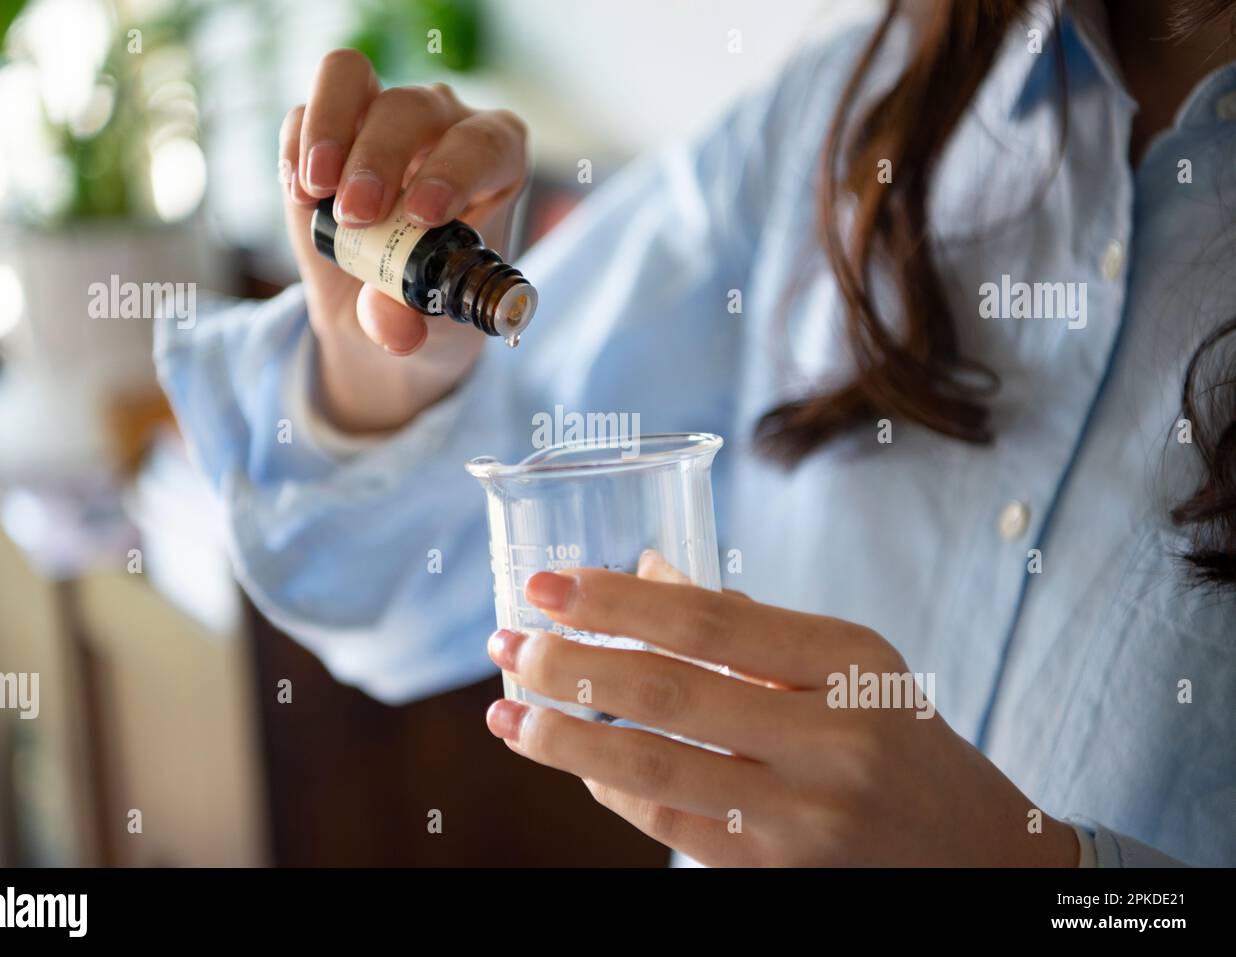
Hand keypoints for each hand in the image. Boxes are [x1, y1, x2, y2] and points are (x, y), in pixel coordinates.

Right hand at [278, 49, 528, 431]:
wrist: (382, 315)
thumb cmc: (431, 307)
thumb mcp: (433, 328)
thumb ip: (414, 319)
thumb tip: (388, 324)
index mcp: (495, 165)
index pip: (485, 143)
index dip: (455, 169)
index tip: (422, 215)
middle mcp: (444, 126)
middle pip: (412, 107)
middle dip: (379, 158)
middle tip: (354, 216)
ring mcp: (382, 117)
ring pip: (351, 79)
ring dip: (328, 131)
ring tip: (315, 192)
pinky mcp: (327, 129)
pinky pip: (304, 112)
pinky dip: (295, 147)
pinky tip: (300, 196)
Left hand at [484, 552, 1078, 866]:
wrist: (973, 853)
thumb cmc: (896, 735)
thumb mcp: (845, 663)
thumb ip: (747, 623)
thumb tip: (645, 572)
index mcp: (847, 664)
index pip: (710, 621)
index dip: (618, 600)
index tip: (548, 583)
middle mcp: (828, 741)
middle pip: (671, 694)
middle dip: (572, 666)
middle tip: (507, 644)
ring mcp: (801, 818)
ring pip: (656, 771)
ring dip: (567, 739)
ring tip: (507, 714)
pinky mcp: (774, 874)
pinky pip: (669, 828)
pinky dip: (612, 790)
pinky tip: (572, 760)